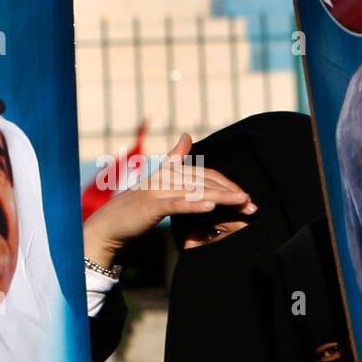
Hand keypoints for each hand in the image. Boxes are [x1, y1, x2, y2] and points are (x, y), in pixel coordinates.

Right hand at [83, 133, 256, 269]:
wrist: (109, 224)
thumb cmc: (135, 206)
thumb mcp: (157, 182)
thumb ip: (173, 159)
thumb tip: (186, 137)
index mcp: (170, 171)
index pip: (206, 174)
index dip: (227, 184)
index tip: (246, 197)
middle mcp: (165, 176)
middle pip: (205, 182)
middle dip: (231, 193)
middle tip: (252, 205)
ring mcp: (157, 190)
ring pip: (195, 191)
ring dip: (221, 197)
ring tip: (241, 203)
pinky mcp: (150, 206)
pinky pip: (176, 204)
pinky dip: (195, 204)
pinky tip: (211, 206)